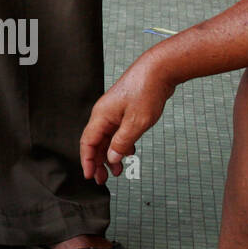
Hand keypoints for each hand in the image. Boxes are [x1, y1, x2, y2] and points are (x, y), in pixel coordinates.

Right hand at [79, 56, 175, 183]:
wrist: (160, 69)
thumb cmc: (147, 90)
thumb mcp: (136, 123)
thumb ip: (122, 143)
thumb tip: (112, 158)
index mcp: (101, 116)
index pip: (88, 143)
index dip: (87, 161)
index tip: (90, 176)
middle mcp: (104, 114)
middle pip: (96, 142)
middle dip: (98, 162)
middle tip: (103, 179)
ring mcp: (114, 112)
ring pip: (107, 138)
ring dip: (111, 155)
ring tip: (117, 171)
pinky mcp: (125, 111)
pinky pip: (117, 132)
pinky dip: (120, 145)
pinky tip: (128, 153)